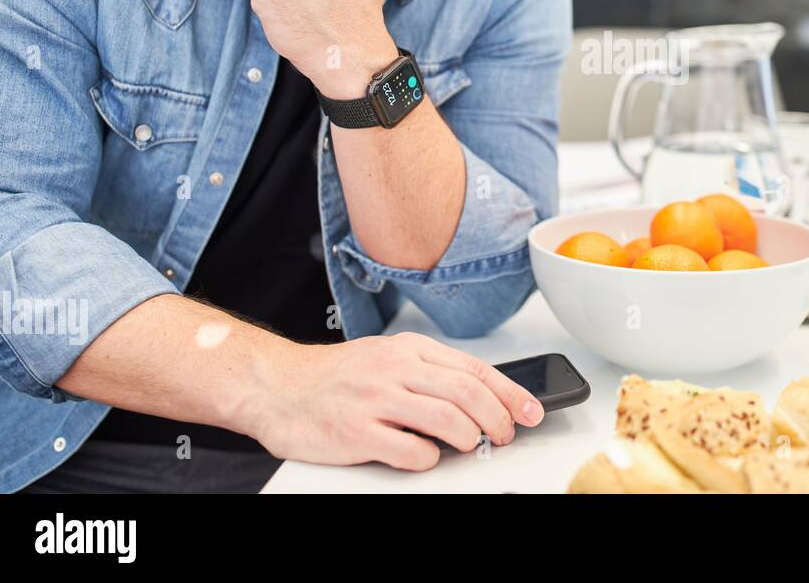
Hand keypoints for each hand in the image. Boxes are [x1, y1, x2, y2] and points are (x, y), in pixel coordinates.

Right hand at [246, 332, 544, 470]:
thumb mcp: (388, 357)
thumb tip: (481, 395)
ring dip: (469, 438)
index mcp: (409, 350)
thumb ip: (430, 373)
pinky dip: (428, 459)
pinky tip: (425, 457)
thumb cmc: (336, 376)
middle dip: (498, 419)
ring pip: (446, 420)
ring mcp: (376, 401)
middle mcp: (396, 371)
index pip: (474, 369)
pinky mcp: (357, 433)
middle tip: (506, 435)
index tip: (531, 411)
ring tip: (471, 446)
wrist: (277, 385)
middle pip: (467, 394)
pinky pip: (409, 451)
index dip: (509, 393)